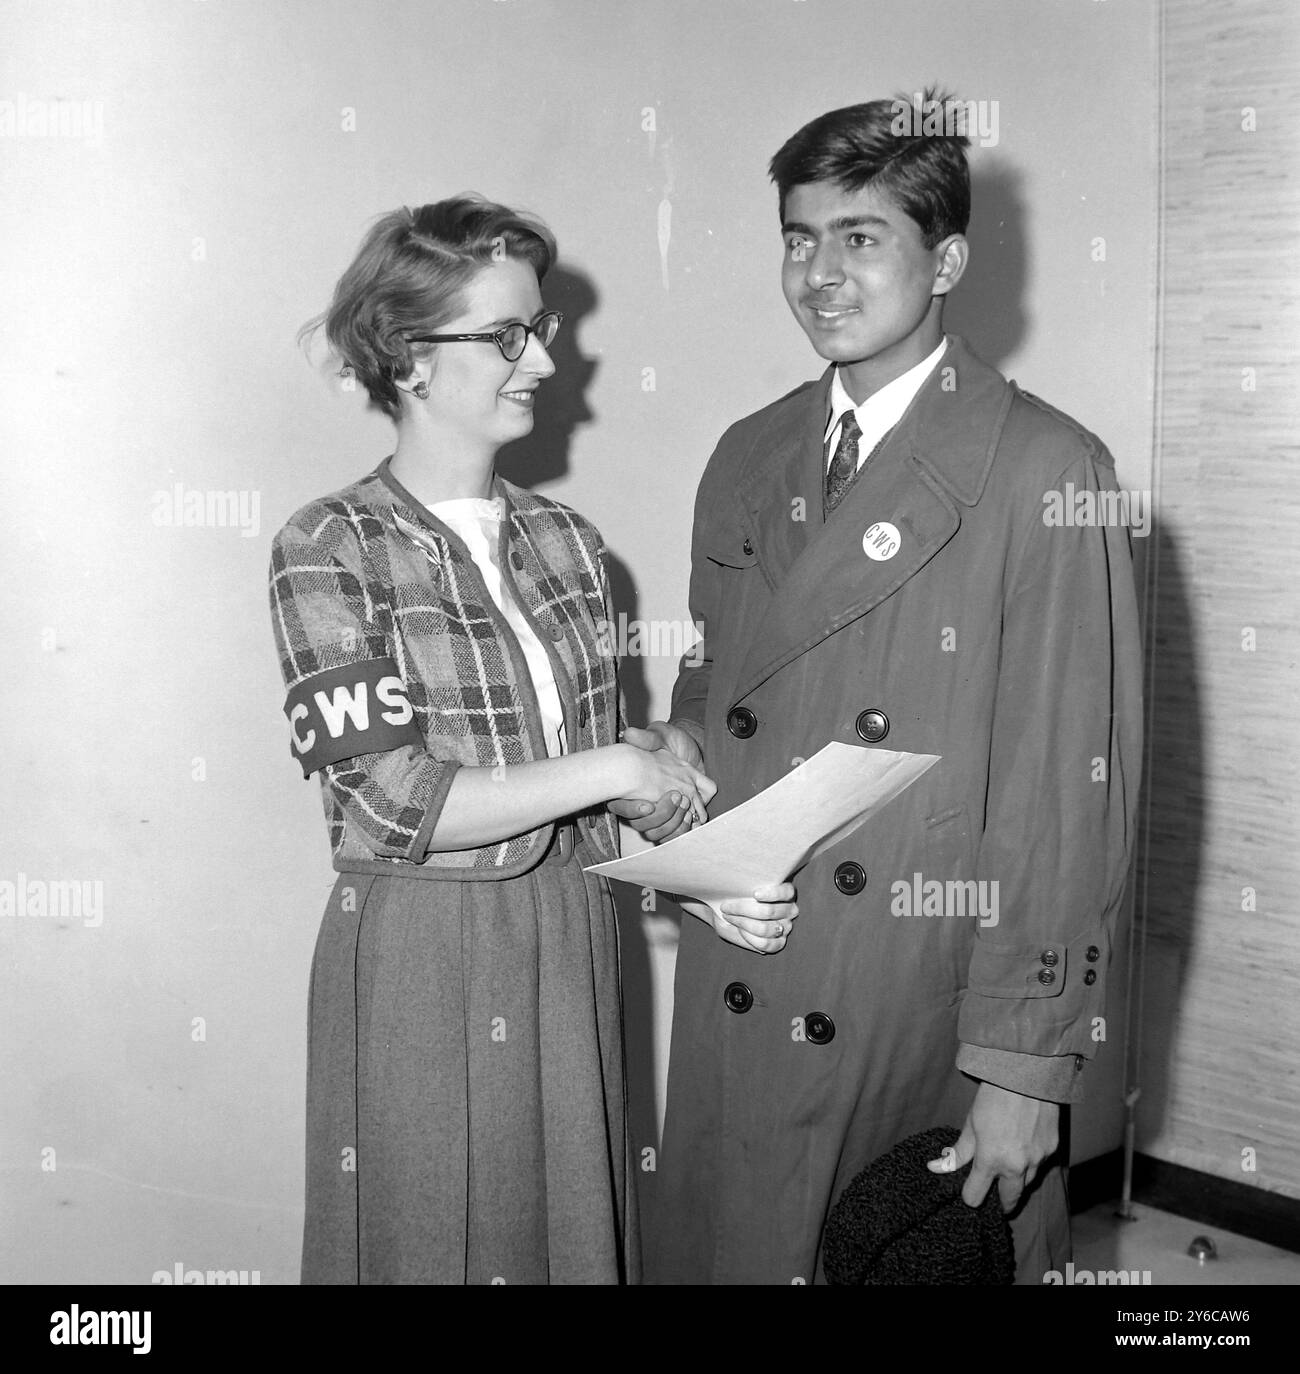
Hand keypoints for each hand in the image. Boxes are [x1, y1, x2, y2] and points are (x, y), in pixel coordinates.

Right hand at [608, 723, 707, 842]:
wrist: (692, 748)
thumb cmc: (672, 741)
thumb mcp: (660, 735)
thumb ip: (647, 737)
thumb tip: (628, 734)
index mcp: (631, 787)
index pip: (621, 808)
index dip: (632, 810)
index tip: (648, 805)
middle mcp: (642, 805)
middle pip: (641, 827)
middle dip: (660, 817)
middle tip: (676, 798)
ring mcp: (659, 814)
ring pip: (658, 834)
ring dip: (673, 824)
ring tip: (686, 809)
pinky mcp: (676, 818)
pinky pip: (674, 836)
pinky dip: (684, 830)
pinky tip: (694, 818)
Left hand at [679, 882, 797, 954]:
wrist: (729, 911)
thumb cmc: (737, 895)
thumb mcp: (739, 887)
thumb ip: (743, 886)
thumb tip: (740, 884)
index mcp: (787, 891)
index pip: (786, 892)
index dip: (772, 894)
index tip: (754, 894)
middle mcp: (790, 909)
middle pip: (769, 911)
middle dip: (742, 909)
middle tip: (725, 907)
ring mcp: (786, 927)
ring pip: (765, 928)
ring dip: (742, 923)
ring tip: (729, 916)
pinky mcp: (780, 942)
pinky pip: (765, 943)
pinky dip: (748, 937)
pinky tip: (739, 929)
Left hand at [926, 1080, 1059, 1211]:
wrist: (1025, 1075)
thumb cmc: (992, 1098)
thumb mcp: (971, 1124)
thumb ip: (957, 1152)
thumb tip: (934, 1168)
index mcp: (990, 1160)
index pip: (975, 1196)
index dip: (970, 1195)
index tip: (970, 1191)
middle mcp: (1017, 1166)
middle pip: (1009, 1201)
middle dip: (1002, 1201)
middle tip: (996, 1193)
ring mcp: (1038, 1159)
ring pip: (1028, 1183)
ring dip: (1019, 1180)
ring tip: (1011, 1166)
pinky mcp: (1053, 1149)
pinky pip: (1041, 1164)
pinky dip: (1033, 1161)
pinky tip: (1026, 1146)